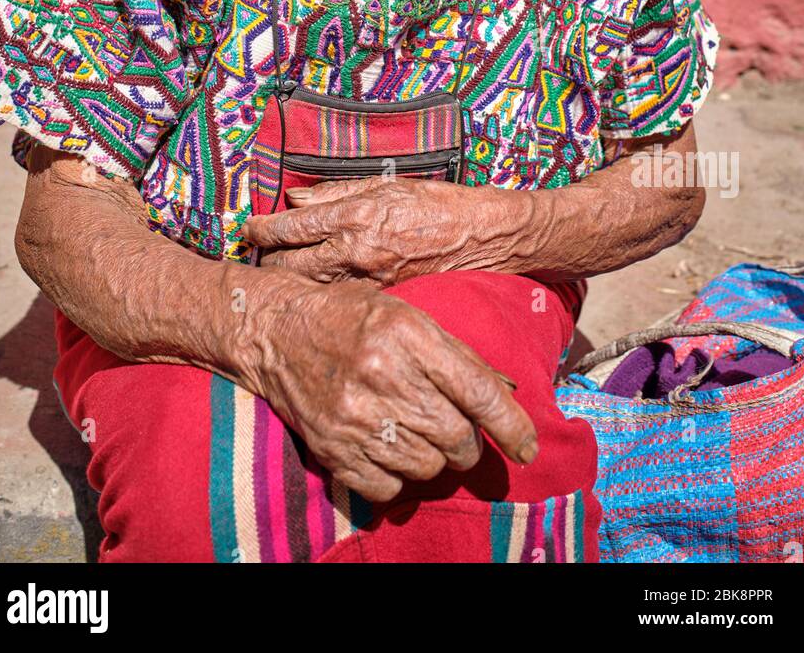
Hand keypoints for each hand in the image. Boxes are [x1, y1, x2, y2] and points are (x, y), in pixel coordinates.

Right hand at [234, 271, 537, 501]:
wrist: (275, 330)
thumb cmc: (350, 316)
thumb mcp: (406, 315)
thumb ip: (457, 354)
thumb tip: (507, 394)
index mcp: (408, 335)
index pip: (477, 392)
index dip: (512, 427)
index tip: (528, 449)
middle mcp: (383, 376)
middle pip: (457, 438)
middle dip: (467, 441)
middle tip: (453, 427)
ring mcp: (355, 417)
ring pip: (428, 467)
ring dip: (432, 457)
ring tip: (414, 431)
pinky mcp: (332, 449)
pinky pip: (389, 488)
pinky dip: (396, 476)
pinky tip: (386, 447)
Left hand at [241, 175, 533, 284]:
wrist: (485, 236)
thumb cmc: (439, 204)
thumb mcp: (387, 184)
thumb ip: (338, 192)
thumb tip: (296, 198)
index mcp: (356, 215)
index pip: (292, 226)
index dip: (262, 229)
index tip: (248, 228)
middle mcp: (357, 250)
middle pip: (290, 266)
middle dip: (268, 262)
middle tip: (258, 256)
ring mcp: (368, 280)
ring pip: (310, 289)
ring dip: (290, 283)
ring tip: (279, 277)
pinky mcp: (382, 301)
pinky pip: (339, 302)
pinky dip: (320, 297)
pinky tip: (314, 296)